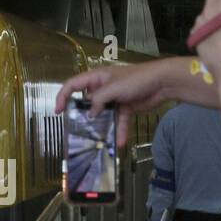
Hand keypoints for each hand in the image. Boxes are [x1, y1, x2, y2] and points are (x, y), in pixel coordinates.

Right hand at [55, 59, 176, 147]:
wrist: (162, 82)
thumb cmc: (136, 79)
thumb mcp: (113, 88)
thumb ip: (98, 101)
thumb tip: (89, 115)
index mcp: (96, 77)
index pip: (73, 85)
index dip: (62, 96)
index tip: (57, 111)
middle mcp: (103, 88)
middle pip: (87, 103)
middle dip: (83, 117)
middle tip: (77, 131)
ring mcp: (114, 98)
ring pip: (103, 115)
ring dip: (102, 128)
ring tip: (98, 141)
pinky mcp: (125, 107)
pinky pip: (119, 121)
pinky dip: (120, 131)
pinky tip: (121, 142)